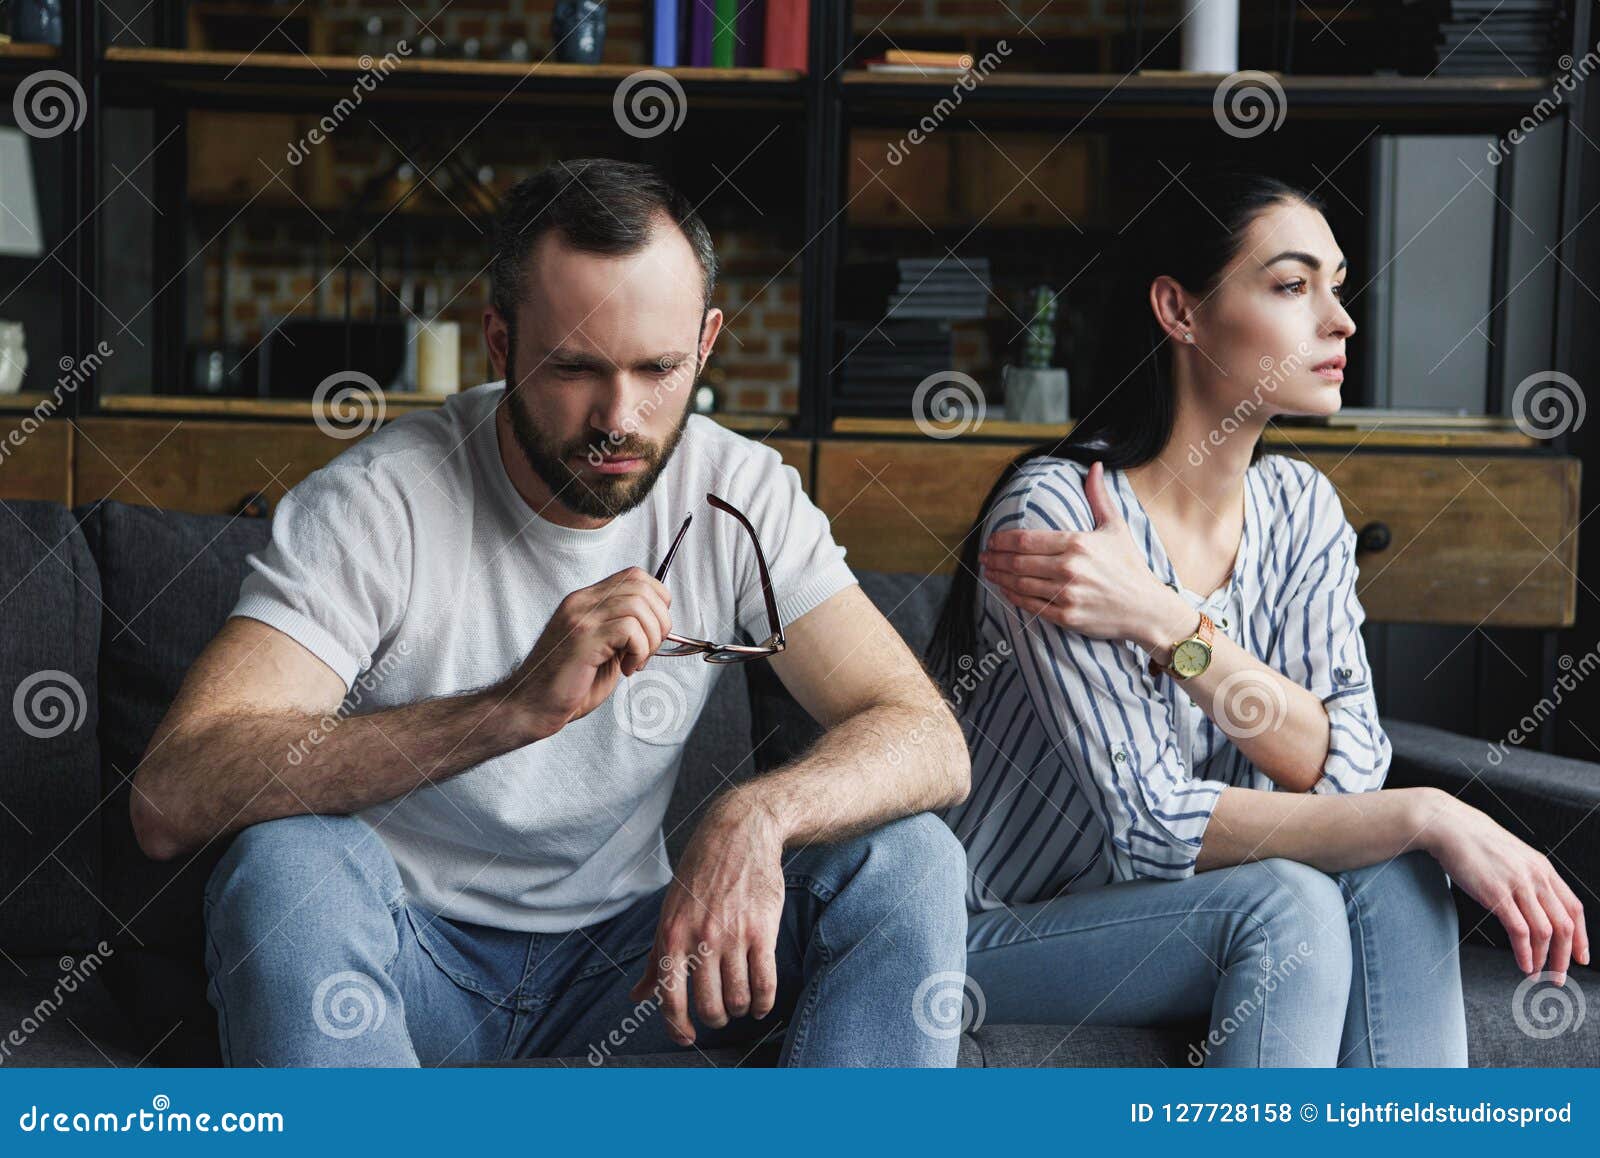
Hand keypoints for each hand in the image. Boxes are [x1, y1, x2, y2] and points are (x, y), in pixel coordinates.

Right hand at [497, 566, 670, 740]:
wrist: (532, 706)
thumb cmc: (568, 684)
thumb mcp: (603, 648)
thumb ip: (624, 631)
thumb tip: (659, 623)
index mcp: (586, 601)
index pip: (634, 576)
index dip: (657, 599)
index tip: (654, 629)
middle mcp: (582, 603)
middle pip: (641, 585)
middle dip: (659, 620)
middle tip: (648, 649)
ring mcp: (581, 617)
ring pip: (638, 606)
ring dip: (650, 638)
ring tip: (636, 661)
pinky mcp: (583, 638)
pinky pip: (629, 628)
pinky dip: (639, 651)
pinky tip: (626, 668)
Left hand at [629, 792, 786, 1045]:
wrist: (738, 835)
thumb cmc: (699, 877)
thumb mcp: (668, 913)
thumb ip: (655, 959)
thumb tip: (637, 996)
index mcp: (671, 936)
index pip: (670, 998)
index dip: (677, 1027)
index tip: (686, 1038)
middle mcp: (701, 938)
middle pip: (709, 1005)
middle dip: (714, 1020)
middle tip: (718, 1016)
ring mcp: (733, 935)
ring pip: (738, 998)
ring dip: (739, 1010)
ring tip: (739, 1006)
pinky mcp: (762, 930)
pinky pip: (766, 982)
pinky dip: (764, 1003)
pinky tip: (760, 1004)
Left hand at [979, 461, 1191, 649]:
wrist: (1146, 608)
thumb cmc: (1130, 566)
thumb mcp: (1116, 527)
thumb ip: (1099, 497)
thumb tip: (1095, 466)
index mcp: (1077, 544)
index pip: (1027, 539)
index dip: (1003, 540)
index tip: (991, 539)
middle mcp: (1069, 569)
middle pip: (1018, 562)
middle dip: (995, 558)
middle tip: (983, 556)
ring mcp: (1066, 594)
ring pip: (1020, 584)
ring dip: (999, 578)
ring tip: (988, 572)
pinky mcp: (1066, 616)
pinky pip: (1030, 605)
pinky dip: (1013, 598)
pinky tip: (1004, 591)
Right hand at [1417, 789, 1588, 982]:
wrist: (1450, 826)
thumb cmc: (1476, 842)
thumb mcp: (1514, 857)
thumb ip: (1529, 878)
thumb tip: (1536, 904)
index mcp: (1544, 869)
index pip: (1574, 909)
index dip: (1581, 937)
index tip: (1580, 957)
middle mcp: (1536, 877)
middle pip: (1564, 925)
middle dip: (1565, 957)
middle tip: (1559, 976)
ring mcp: (1517, 885)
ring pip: (1544, 932)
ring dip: (1544, 959)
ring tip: (1536, 974)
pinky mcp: (1496, 894)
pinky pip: (1519, 931)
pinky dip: (1524, 953)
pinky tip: (1522, 963)